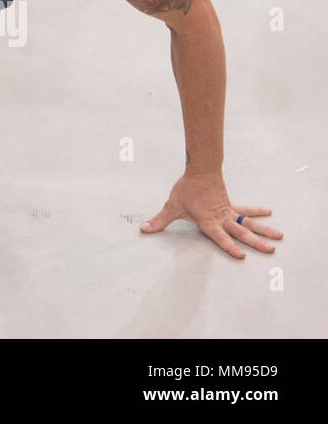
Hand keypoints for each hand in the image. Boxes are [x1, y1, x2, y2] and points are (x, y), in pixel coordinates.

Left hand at [141, 172, 282, 257]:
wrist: (200, 169)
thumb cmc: (186, 189)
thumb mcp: (172, 205)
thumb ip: (160, 220)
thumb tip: (144, 229)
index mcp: (208, 221)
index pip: (219, 236)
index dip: (229, 246)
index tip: (241, 255)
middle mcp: (221, 218)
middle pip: (241, 232)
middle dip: (255, 242)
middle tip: (271, 250)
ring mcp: (228, 211)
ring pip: (248, 223)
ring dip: (264, 229)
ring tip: (279, 237)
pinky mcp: (230, 205)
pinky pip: (246, 210)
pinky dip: (257, 212)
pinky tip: (269, 212)